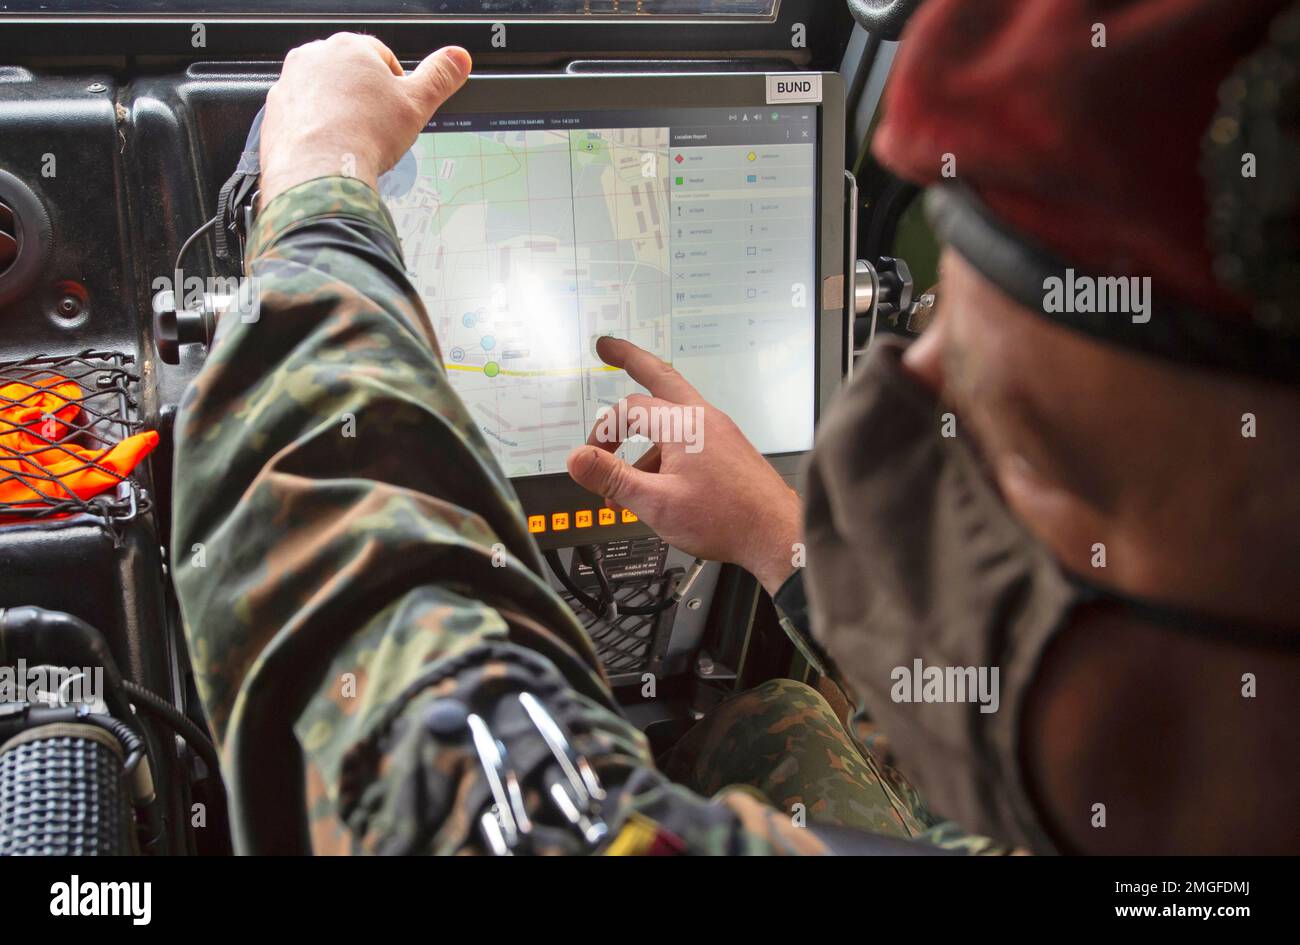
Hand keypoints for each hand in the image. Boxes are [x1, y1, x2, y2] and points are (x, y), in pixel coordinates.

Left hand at [259, 33, 471, 203]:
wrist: (319, 170)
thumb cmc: (364, 134)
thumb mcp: (417, 104)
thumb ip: (439, 77)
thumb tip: (458, 57)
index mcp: (350, 48)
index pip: (381, 57)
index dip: (395, 85)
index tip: (397, 109)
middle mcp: (314, 58)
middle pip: (350, 74)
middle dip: (365, 98)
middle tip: (378, 127)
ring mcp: (290, 84)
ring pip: (324, 95)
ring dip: (340, 113)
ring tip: (354, 140)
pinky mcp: (275, 112)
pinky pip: (302, 117)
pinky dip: (316, 131)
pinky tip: (331, 149)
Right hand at [566, 338, 802, 595]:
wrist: (776, 534)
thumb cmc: (725, 519)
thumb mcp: (656, 503)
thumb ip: (612, 478)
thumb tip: (576, 458)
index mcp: (683, 426)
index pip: (628, 410)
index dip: (603, 431)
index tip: (592, 458)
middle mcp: (703, 418)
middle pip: (659, 376)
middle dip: (630, 359)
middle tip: (607, 347)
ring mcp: (719, 430)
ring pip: (673, 415)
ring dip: (644, 435)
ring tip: (628, 476)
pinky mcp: (728, 447)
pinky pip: (689, 436)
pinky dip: (666, 450)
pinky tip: (660, 485)